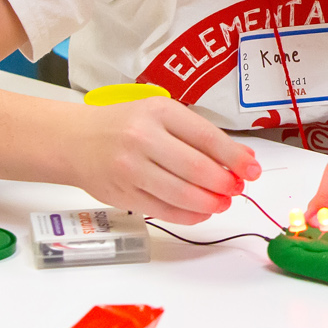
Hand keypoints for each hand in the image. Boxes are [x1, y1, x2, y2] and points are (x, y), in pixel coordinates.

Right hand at [74, 97, 260, 223]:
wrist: (74, 140)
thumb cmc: (124, 124)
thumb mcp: (161, 114)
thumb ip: (199, 134)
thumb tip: (243, 158)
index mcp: (158, 112)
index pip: (207, 138)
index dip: (235, 158)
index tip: (252, 169)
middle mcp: (142, 139)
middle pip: (197, 169)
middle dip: (225, 183)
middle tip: (237, 188)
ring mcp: (130, 169)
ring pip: (181, 194)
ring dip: (210, 203)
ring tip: (223, 202)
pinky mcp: (122, 194)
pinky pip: (163, 211)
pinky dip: (189, 215)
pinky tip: (201, 211)